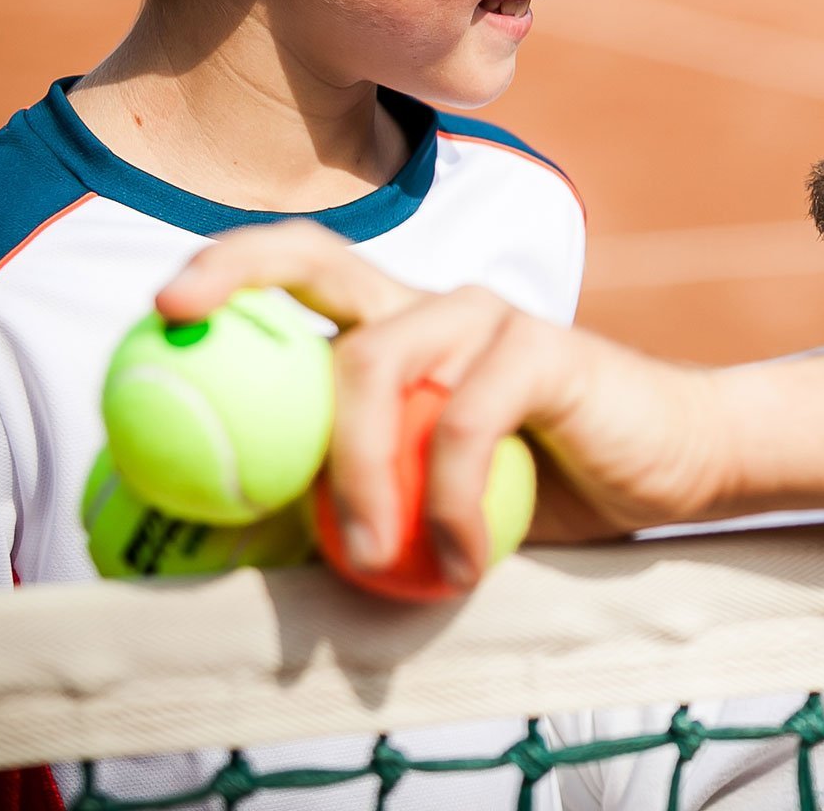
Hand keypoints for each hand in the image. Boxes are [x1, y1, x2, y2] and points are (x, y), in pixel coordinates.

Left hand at [155, 221, 734, 587]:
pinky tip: (461, 562)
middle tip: (175, 318)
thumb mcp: (425, 508)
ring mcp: (487, 319)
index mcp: (398, 332)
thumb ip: (347, 508)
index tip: (155, 313)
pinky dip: (448, 503)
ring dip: (355, 473)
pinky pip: (464, 421)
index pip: (301, 280)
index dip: (225, 274)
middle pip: (322, 262)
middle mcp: (433, 307)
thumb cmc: (543, 492)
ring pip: (377, 362)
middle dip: (235, 270)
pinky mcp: (543, 347)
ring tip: (375, 558)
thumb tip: (219, 546)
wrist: (668, 469)